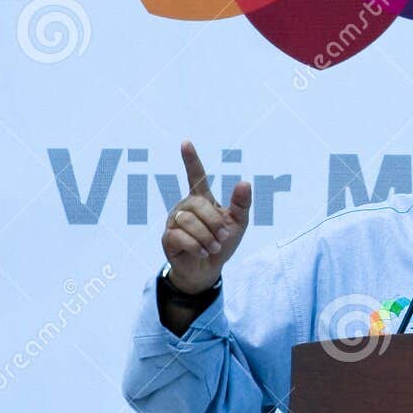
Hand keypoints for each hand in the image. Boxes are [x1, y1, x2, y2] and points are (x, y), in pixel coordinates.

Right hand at [161, 140, 251, 295]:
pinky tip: (202, 252)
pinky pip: (179, 236)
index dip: (191, 160)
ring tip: (213, 247)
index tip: (185, 143)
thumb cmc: (222, 243)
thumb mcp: (238, 223)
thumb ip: (241, 204)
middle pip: (197, 204)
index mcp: (201, 199)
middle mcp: (185, 206)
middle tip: (223, 237)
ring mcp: (173, 221)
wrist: (208, 269)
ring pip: (188, 220)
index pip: (195, 175)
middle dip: (214, 222)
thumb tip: (244, 182)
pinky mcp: (167, 237)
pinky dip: (196, 246)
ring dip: (206, 236)